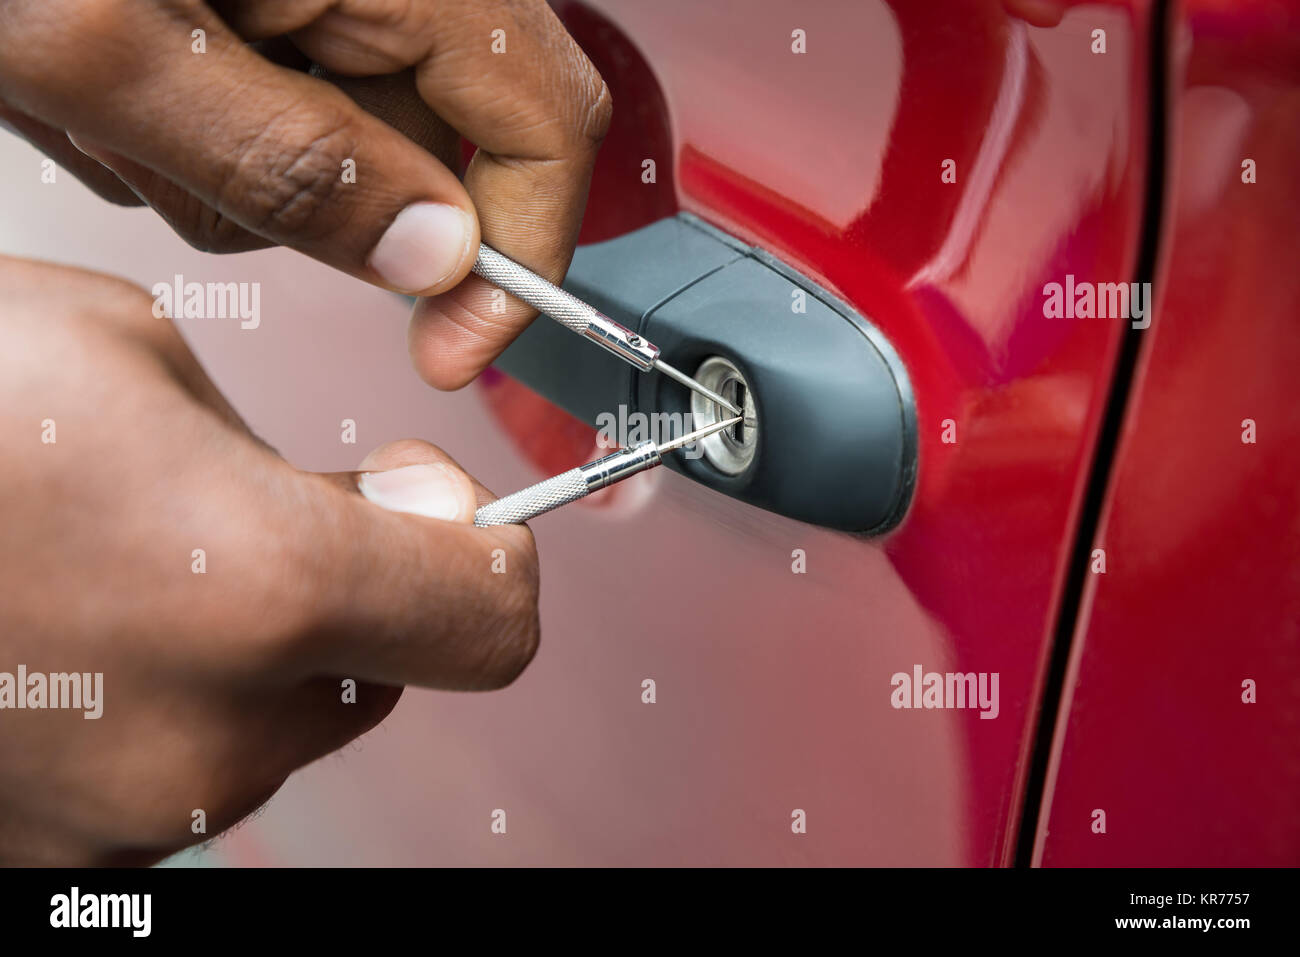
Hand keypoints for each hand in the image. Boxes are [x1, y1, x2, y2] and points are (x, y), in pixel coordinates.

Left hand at [0, 0, 610, 386]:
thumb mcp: (105, 49)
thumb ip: (290, 163)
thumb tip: (433, 258)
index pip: (544, 119)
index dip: (522, 253)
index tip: (454, 348)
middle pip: (434, 146)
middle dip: (321, 204)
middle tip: (178, 168)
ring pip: (342, 150)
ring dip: (230, 173)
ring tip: (106, 105)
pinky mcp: (266, 9)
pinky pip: (274, 120)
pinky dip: (193, 136)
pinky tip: (108, 86)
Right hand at [0, 256, 538, 863]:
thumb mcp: (130, 355)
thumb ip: (291, 461)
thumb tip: (376, 515)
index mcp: (269, 589)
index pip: (492, 620)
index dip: (486, 555)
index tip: (442, 512)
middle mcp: (212, 735)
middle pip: (385, 675)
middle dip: (353, 592)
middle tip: (248, 509)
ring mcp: (122, 817)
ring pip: (278, 728)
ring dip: (248, 651)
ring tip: (116, 565)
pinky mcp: (45, 855)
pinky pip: (173, 769)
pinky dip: (161, 705)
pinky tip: (68, 633)